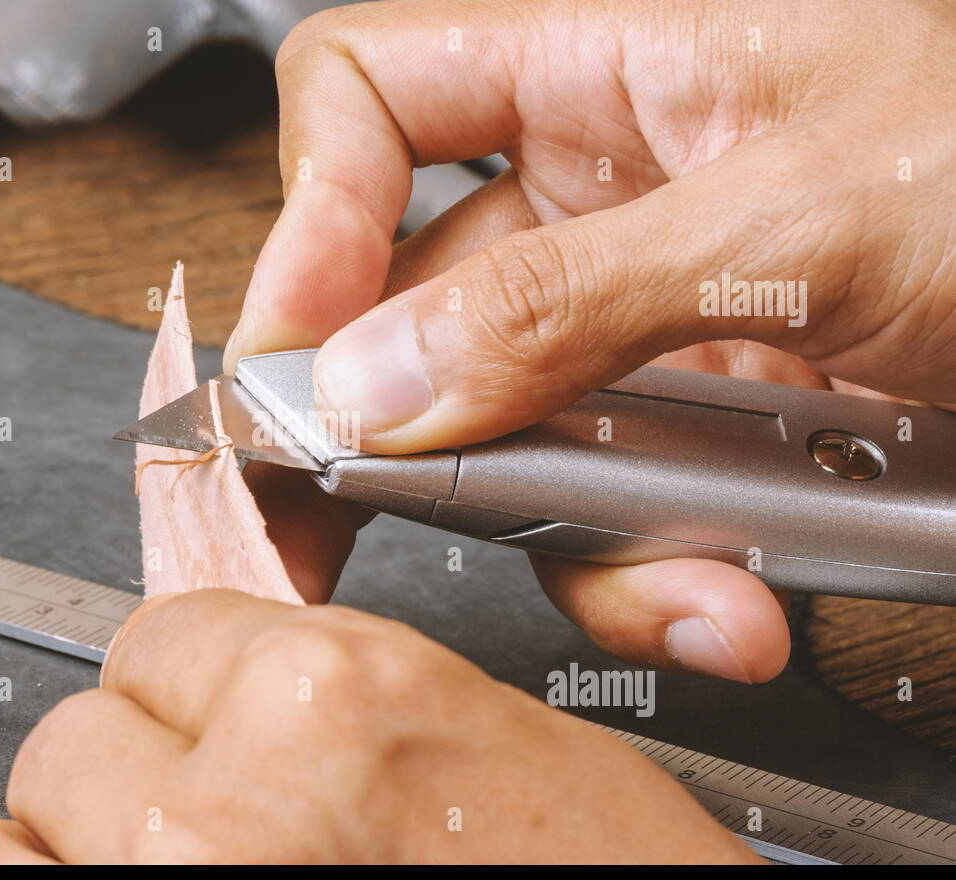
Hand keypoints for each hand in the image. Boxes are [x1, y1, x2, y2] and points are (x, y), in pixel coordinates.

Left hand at [0, 590, 759, 862]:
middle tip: (218, 840)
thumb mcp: (485, 754)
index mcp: (340, 707)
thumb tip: (205, 684)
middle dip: (137, 783)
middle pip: (72, 736)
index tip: (217, 733)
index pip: (156, 637)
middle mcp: (234, 814)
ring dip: (60, 861)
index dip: (195, 695)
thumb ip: (324, 701)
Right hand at [225, 0, 955, 681]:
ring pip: (506, 433)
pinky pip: (606, 496)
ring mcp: (638, 310)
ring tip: (675, 572)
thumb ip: (570, 298)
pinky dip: (656, 562)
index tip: (307, 351)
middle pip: (407, 300)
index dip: (312, 216)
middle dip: (385, 431)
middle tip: (327, 524)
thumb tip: (379, 378)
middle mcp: (602, 182)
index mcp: (611, 56)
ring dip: (569, 531)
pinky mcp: (686, 409)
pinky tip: (728, 584)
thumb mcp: (811, 218)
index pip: (369, 95)